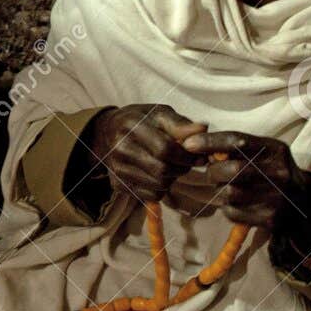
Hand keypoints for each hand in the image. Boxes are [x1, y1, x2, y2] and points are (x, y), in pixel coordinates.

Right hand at [88, 103, 207, 205]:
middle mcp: (120, 148)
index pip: (165, 148)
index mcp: (131, 126)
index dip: (186, 155)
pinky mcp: (117, 185)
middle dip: (182, 168)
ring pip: (159, 185)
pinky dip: (162, 188)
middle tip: (187, 161)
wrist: (108, 132)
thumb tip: (203, 130)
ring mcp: (117, 169)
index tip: (197, 155)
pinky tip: (158, 174)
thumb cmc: (140, 120)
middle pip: (162, 170)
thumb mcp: (159, 114)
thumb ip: (181, 124)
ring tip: (171, 165)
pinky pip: (151, 196)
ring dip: (173, 178)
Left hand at [180, 129, 310, 230]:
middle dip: (213, 171)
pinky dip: (228, 208)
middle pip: (231, 169)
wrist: (304, 203)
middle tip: (212, 172)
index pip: (238, 141)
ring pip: (229, 193)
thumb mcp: (264, 152)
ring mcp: (276, 197)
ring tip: (228, 187)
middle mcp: (279, 172)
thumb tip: (197, 144)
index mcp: (276, 150)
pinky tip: (239, 204)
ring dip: (220, 190)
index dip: (210, 142)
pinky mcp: (270, 218)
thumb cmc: (273, 171)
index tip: (188, 145)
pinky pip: (233, 213)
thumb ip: (237, 148)